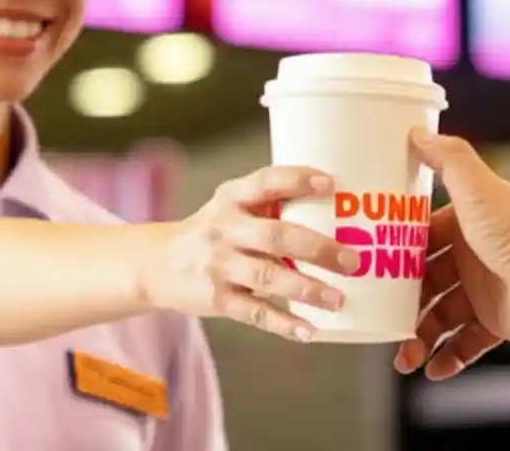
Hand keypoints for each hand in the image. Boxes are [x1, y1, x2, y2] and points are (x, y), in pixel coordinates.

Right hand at [139, 166, 361, 341]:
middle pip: (275, 236)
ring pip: (268, 278)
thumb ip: (271, 205)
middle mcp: (224, 228)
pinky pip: (255, 313)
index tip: (331, 184)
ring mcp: (218, 265)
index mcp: (232, 198)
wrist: (157, 264)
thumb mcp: (231, 206)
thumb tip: (338, 209)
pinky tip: (310, 330)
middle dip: (317, 248)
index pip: (266, 181)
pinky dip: (284, 324)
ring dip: (307, 289)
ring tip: (338, 299)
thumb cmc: (213, 231)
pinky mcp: (216, 299)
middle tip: (352, 259)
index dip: (297, 180)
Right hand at [395, 130, 509, 379]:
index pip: (419, 236)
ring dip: (418, 336)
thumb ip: (447, 158)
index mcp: (464, 221)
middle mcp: (472, 254)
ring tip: (404, 357)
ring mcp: (484, 290)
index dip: (392, 251)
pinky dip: (448, 357)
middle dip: (399, 301)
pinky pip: (466, 344)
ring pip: (439, 316)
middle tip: (378, 317)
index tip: (367, 265)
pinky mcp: (497, 323)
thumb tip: (414, 131)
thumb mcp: (478, 188)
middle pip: (423, 281)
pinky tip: (432, 369)